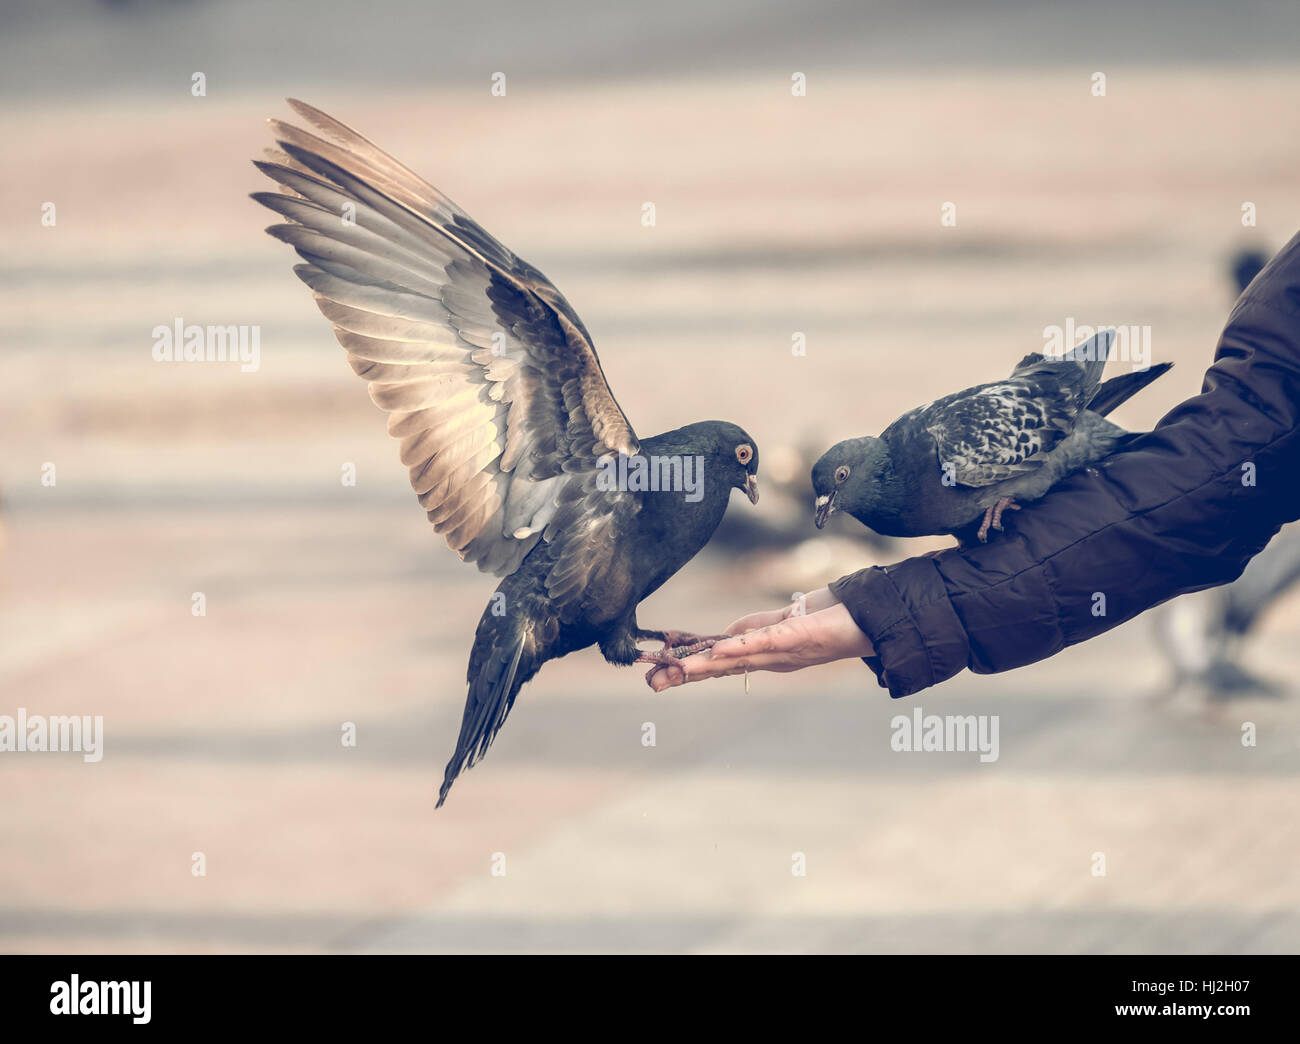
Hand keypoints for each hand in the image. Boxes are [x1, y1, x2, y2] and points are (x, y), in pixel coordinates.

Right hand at [646, 599, 873, 690]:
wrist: (871, 620)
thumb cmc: (827, 621)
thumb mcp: (781, 624)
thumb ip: (753, 632)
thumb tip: (721, 640)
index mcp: (762, 656)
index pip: (718, 666)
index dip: (686, 672)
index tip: (656, 679)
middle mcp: (770, 658)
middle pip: (722, 668)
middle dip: (686, 676)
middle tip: (653, 685)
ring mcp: (785, 649)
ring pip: (739, 659)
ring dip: (708, 665)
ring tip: (679, 670)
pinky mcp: (801, 635)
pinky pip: (768, 641)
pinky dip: (744, 646)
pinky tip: (721, 649)